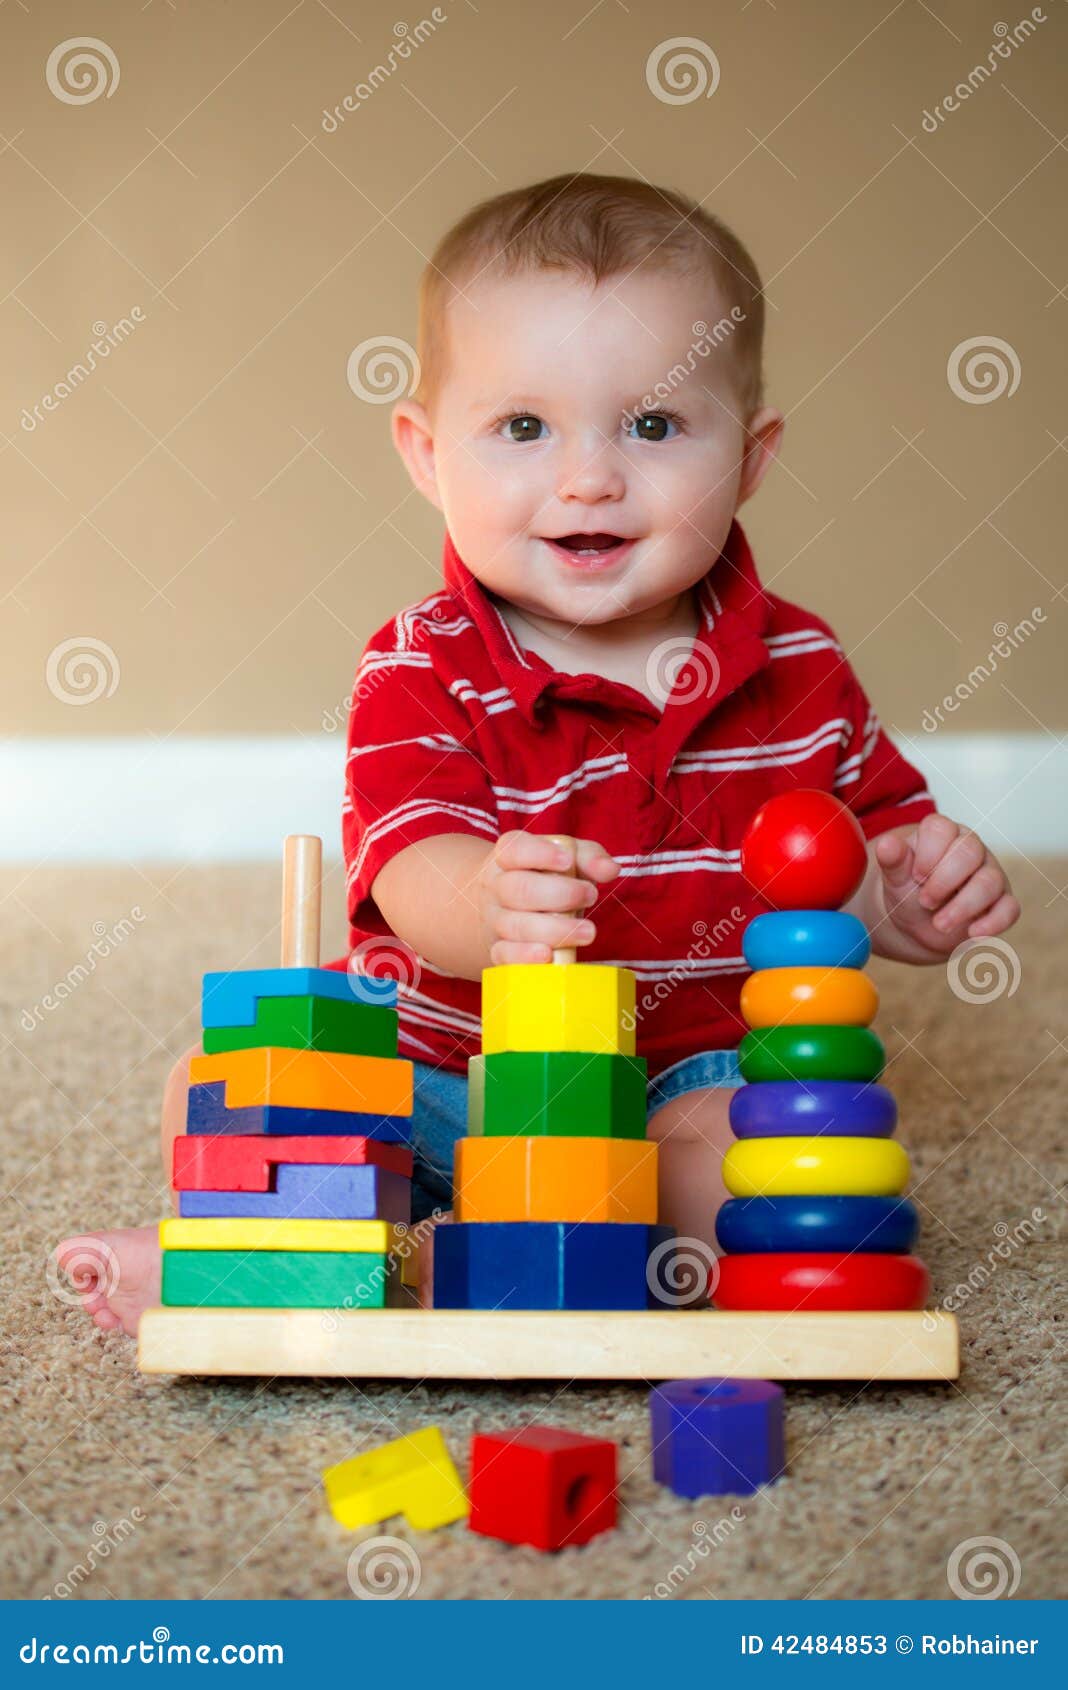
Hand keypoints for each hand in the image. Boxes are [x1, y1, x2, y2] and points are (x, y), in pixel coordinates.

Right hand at [478, 831, 618, 965]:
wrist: (506, 906)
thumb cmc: (545, 877)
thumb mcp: (568, 858)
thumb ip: (589, 858)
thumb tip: (610, 869)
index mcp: (509, 855)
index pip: (515, 849)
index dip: (540, 854)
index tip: (567, 862)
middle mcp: (497, 886)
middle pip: (519, 889)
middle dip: (560, 894)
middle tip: (591, 896)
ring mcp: (494, 919)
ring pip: (516, 926)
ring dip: (555, 931)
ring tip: (587, 932)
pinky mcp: (496, 948)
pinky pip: (503, 954)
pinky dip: (524, 957)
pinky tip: (548, 956)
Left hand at [873, 815, 1018, 958]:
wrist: (917, 925)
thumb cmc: (908, 891)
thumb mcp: (895, 878)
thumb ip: (892, 861)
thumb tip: (886, 845)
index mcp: (942, 835)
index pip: (942, 828)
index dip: (929, 854)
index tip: (916, 876)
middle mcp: (971, 849)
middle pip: (970, 852)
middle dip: (944, 881)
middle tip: (924, 902)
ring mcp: (990, 874)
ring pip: (990, 881)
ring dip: (963, 906)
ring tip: (939, 925)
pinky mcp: (1002, 902)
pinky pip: (1010, 908)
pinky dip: (993, 923)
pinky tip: (972, 934)